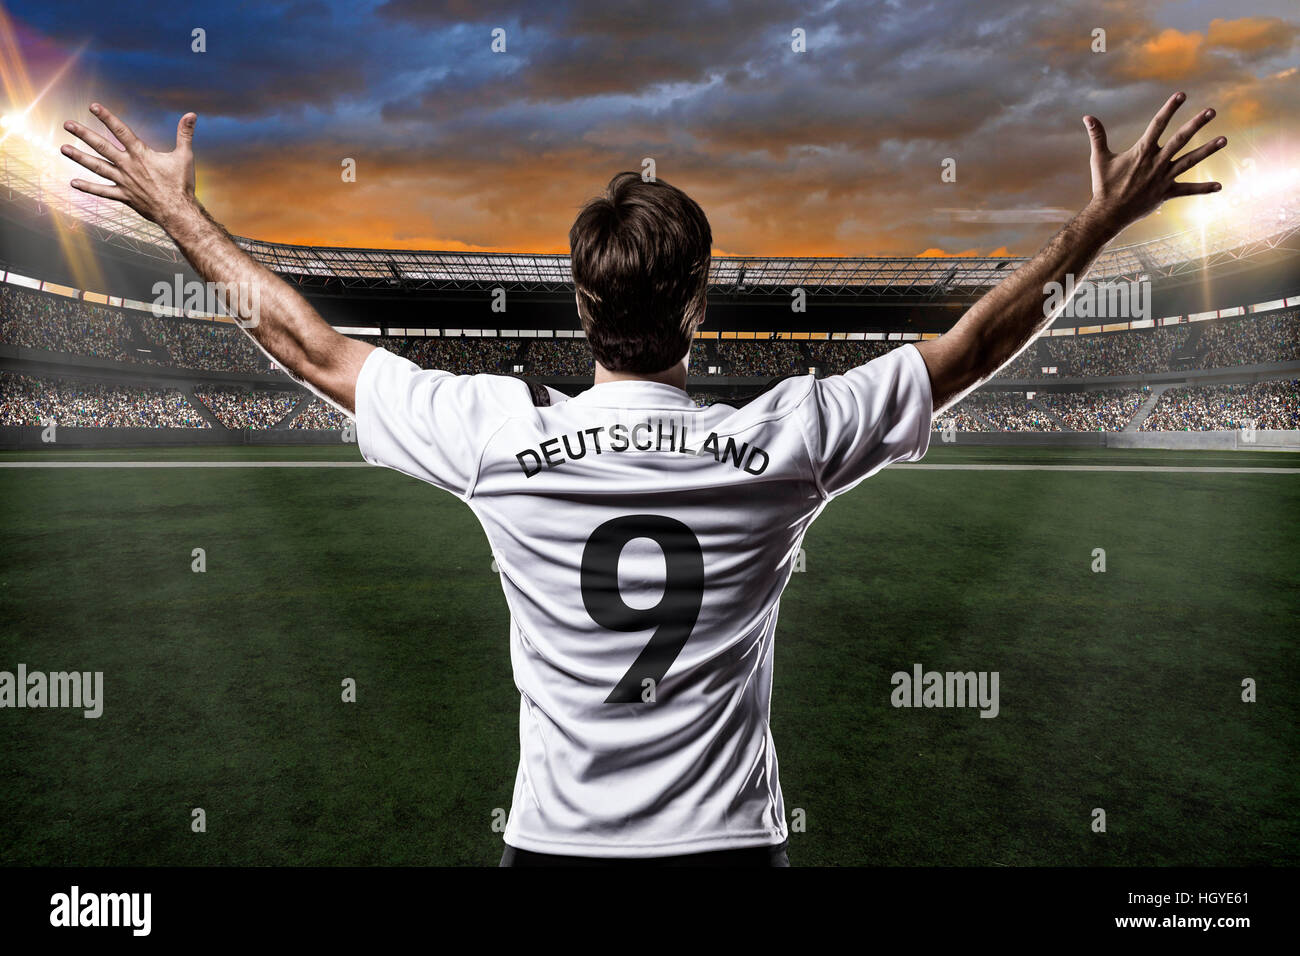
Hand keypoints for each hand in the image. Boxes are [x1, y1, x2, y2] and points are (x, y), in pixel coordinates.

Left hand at [61, 104, 197, 228]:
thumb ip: (185, 134)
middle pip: (102, 147)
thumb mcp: (185, 156)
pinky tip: (74, 183)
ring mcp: (124, 182)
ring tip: (64, 148)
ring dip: (79, 157)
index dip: (107, 118)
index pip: (121, 131)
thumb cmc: (182, 184)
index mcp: (141, 155)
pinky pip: (103, 192)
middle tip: (67, 124)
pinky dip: (88, 188)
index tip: (92, 107)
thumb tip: (192, 115)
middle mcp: (128, 166)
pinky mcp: (124, 196)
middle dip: (84, 134)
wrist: (178, 212)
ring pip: (97, 167)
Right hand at [1081, 92, 1225, 234]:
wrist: (1108, 214)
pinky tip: (1219, 186)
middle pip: (1180, 139)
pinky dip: (1203, 189)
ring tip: (1224, 139)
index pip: (1158, 124)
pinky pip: (1188, 190)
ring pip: (1189, 161)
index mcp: (1142, 151)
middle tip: (1212, 111)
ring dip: (1207, 150)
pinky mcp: (1166, 193)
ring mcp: (1163, 178)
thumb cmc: (1103, 185)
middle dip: (1196, 124)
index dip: (1170, 108)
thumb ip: (1097, 136)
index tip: (1182, 94)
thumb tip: (1087, 117)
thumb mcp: (1099, 158)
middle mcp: (1156, 162)